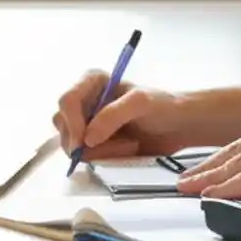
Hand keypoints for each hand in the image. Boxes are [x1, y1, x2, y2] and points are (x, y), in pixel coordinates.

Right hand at [52, 69, 187, 159]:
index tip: (85, 142)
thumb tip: (87, 138)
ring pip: (71, 145)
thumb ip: (113, 115)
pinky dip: (103, 159)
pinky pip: (84, 157)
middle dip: (88, 141)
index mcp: (92, 81)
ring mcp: (86, 123)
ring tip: (129, 145)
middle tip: (121, 145)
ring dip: (100, 152)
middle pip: (63, 125)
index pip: (67, 101)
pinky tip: (124, 151)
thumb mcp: (141, 103)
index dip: (72, 123)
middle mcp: (84, 100)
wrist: (177, 126)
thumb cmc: (162, 106)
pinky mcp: (93, 143)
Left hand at [175, 112, 240, 212]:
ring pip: (237, 165)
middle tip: (184, 180)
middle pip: (234, 152)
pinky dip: (227, 189)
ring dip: (210, 180)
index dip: (216, 159)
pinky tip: (212, 195)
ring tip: (190, 189)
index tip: (198, 170)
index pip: (240, 143)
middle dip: (206, 169)